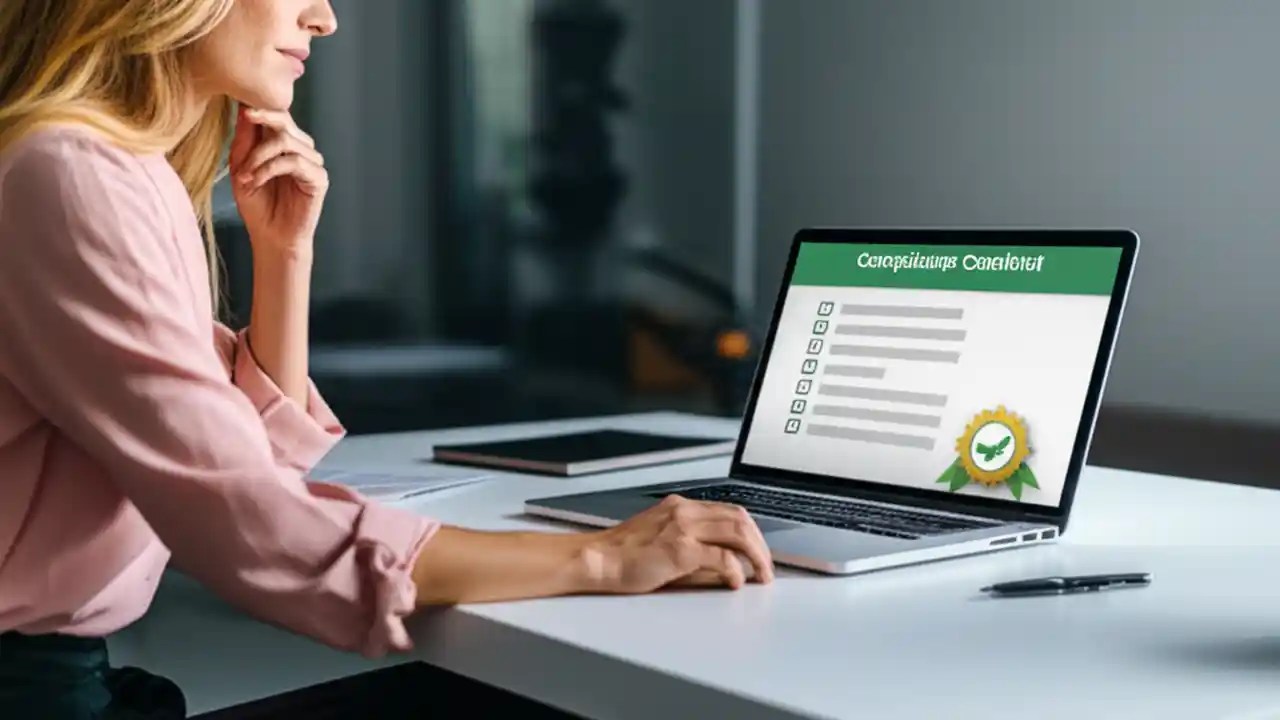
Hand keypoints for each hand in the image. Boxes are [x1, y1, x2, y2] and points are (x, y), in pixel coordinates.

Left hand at [229, 106, 327, 256]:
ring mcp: (312, 162)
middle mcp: (301, 148)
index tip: (241, 105)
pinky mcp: (319, 178)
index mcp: (285, 143)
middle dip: (260, 121)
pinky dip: (269, 169)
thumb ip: (245, 140)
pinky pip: (294, 162)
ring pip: (286, 141)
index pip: (277, 114)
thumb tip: (244, 108)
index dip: (260, 106)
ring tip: (245, 176)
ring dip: (259, 156)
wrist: (270, 237)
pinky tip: (256, 181)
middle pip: (284, 120)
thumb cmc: (257, 205)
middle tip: (243, 121)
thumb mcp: (242, 167)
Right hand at [586, 494, 774, 592]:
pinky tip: (736, 581)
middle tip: (765, 567)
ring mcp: (683, 527)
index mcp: (680, 507)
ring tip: (760, 574)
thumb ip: (692, 544)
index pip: (730, 511)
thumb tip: (724, 564)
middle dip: (759, 544)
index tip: (757, 551)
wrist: (598, 560)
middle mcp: (685, 511)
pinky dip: (735, 569)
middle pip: (740, 518)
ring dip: (755, 555)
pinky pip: (722, 556)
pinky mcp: (680, 549)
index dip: (751, 532)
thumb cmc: (623, 555)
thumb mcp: (662, 539)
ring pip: (738, 532)